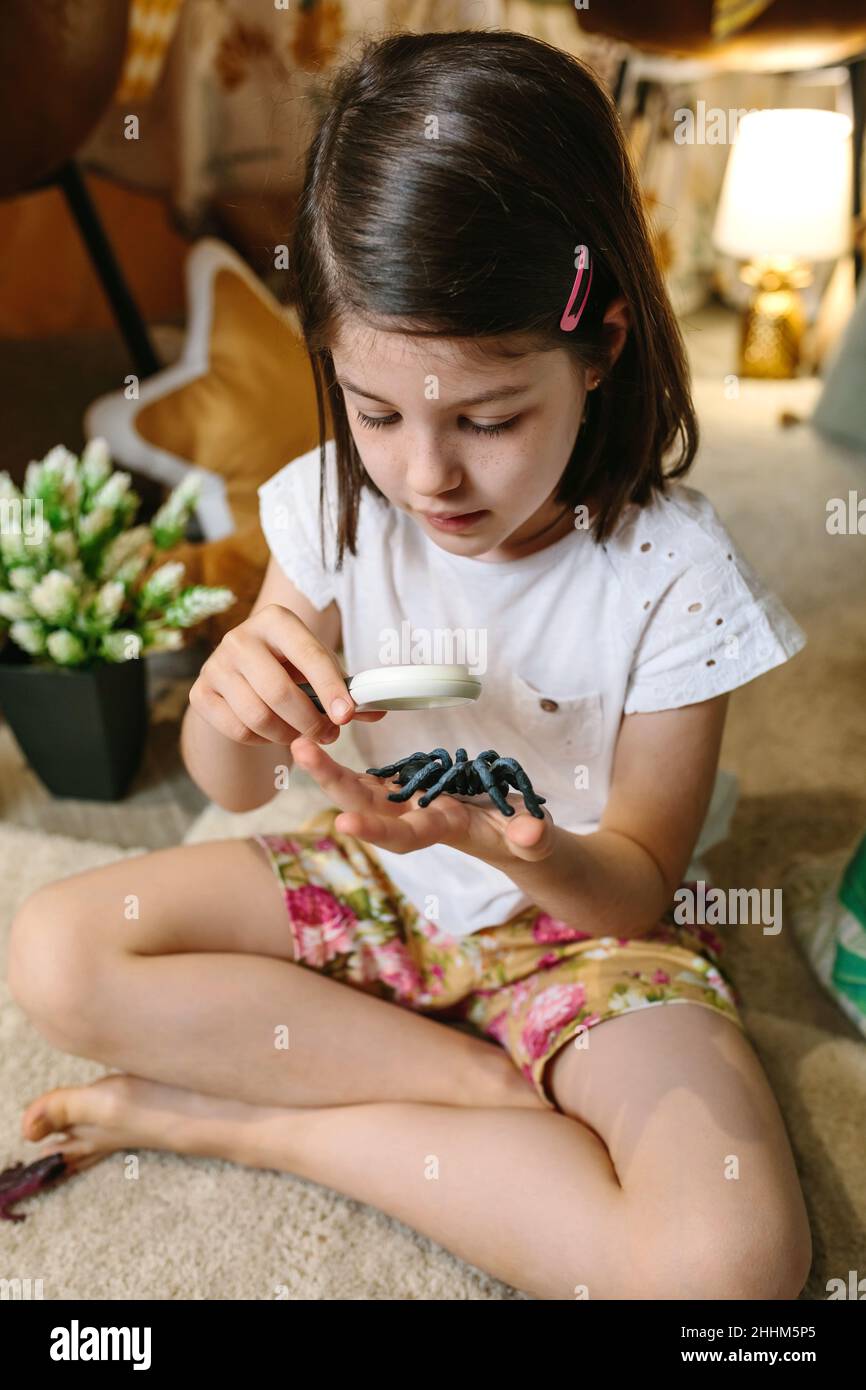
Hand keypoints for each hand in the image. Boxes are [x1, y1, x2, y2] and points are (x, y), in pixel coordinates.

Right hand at [188, 603, 385, 746]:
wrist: (240, 675)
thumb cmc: (289, 668)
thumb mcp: (317, 669)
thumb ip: (346, 689)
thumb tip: (378, 710)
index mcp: (276, 619)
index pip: (309, 655)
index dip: (331, 688)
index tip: (346, 715)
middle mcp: (240, 636)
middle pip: (279, 692)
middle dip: (310, 721)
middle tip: (330, 735)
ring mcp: (215, 664)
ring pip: (258, 716)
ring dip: (288, 735)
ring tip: (304, 735)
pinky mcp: (200, 692)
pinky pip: (238, 730)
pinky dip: (262, 740)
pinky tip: (274, 733)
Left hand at [290, 736, 555, 863]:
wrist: (513, 840)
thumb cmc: (525, 842)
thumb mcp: (534, 842)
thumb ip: (532, 839)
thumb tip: (532, 832)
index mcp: (442, 831)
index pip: (404, 836)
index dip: (375, 831)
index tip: (343, 824)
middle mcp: (414, 819)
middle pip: (365, 806)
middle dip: (333, 782)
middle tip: (301, 752)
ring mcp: (407, 803)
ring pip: (359, 789)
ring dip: (329, 770)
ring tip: (298, 743)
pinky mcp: (408, 788)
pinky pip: (370, 777)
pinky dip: (346, 763)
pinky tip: (322, 738)